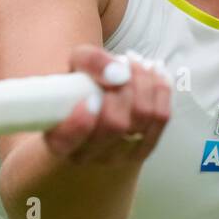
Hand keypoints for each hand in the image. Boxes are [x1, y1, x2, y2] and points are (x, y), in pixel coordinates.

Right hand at [44, 45, 171, 162]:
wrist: (94, 112)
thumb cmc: (78, 90)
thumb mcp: (72, 69)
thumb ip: (87, 62)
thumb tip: (119, 72)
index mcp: (57, 141)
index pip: (65, 142)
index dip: (78, 125)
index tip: (88, 99)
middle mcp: (87, 155)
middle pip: (114, 125)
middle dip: (122, 88)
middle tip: (120, 65)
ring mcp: (118, 156)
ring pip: (142, 117)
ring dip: (142, 82)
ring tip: (133, 63)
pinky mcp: (143, 150)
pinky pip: (161, 117)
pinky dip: (160, 89)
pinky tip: (153, 73)